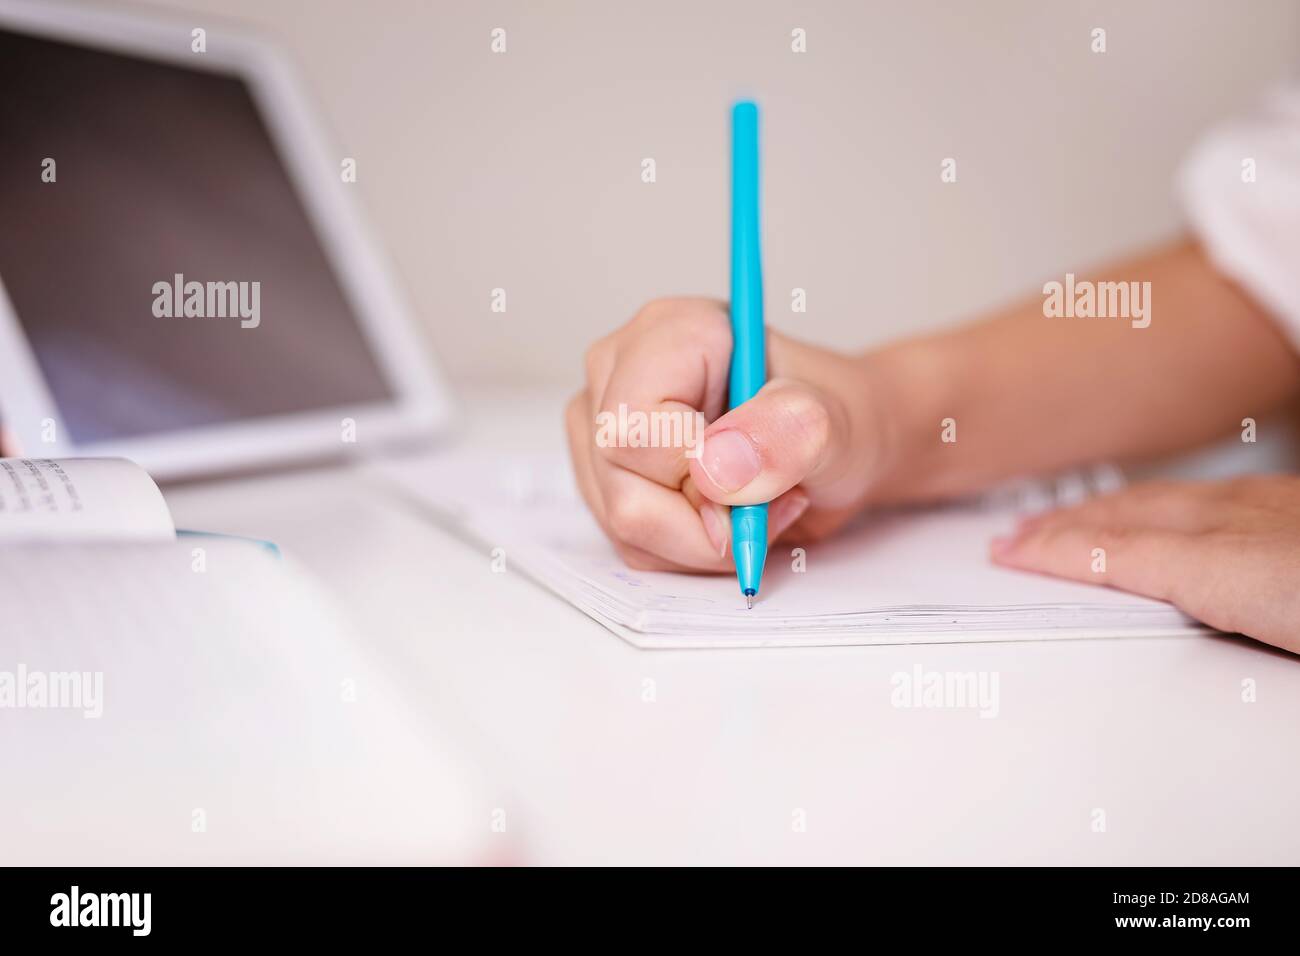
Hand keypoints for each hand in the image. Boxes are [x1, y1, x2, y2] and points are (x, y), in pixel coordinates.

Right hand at [565, 298, 889, 570]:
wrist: (829, 444)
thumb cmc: (829, 419)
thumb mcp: (835, 425)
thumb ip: (787, 434)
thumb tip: (716, 466)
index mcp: (667, 332)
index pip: (634, 429)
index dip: (694, 478)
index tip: (759, 484)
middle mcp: (618, 372)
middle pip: (622, 488)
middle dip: (706, 522)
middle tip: (769, 499)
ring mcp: (601, 424)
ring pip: (622, 523)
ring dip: (701, 540)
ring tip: (753, 502)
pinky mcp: (602, 472)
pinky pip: (629, 542)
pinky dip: (686, 548)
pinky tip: (724, 513)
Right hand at [991, 476, 1299, 653]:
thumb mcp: (1215, 570)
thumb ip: (1136, 555)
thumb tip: (1057, 543)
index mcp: (1202, 523)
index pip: (1101, 537)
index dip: (1046, 546)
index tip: (1004, 551)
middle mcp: (1231, 513)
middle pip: (1129, 513)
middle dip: (1067, 521)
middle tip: (1022, 530)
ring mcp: (1267, 520)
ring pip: (1168, 509)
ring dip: (1111, 513)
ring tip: (1079, 515)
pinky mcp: (1294, 537)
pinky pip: (1208, 510)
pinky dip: (1166, 513)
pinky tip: (1182, 520)